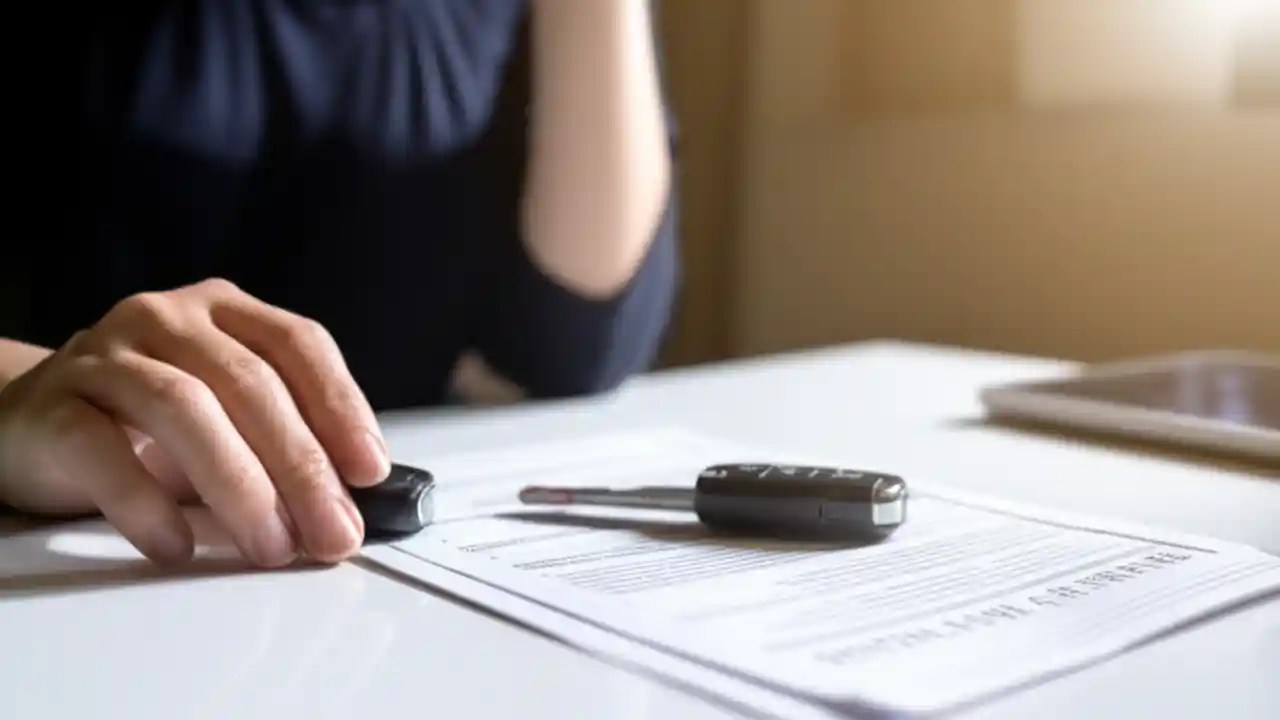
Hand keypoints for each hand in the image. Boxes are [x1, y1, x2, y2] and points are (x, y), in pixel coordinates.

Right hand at [0, 278, 389, 566]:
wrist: (29, 420)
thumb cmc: (144, 423)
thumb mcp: (225, 418)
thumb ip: (282, 445)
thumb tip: (348, 508)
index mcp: (224, 311)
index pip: (299, 344)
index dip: (342, 406)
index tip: (370, 470)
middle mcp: (168, 319)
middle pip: (250, 383)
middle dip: (302, 466)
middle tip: (332, 532)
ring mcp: (106, 355)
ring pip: (184, 408)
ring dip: (240, 485)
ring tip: (271, 545)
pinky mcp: (52, 406)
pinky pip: (102, 451)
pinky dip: (146, 504)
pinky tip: (176, 545)